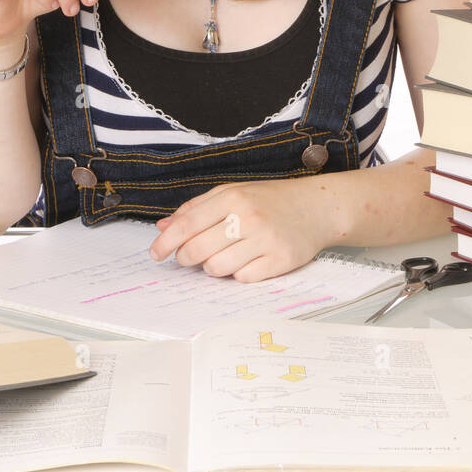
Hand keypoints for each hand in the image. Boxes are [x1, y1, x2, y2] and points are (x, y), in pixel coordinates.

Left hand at [148, 179, 332, 281]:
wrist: (316, 207)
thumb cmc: (269, 200)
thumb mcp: (232, 193)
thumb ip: (196, 209)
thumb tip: (163, 228)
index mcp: (231, 198)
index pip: (186, 226)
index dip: (166, 244)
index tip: (155, 254)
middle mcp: (248, 217)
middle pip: (197, 251)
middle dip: (186, 259)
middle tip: (188, 258)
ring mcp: (266, 240)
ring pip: (218, 268)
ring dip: (213, 267)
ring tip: (223, 256)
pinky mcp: (281, 261)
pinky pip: (243, 279)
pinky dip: (238, 274)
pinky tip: (246, 261)